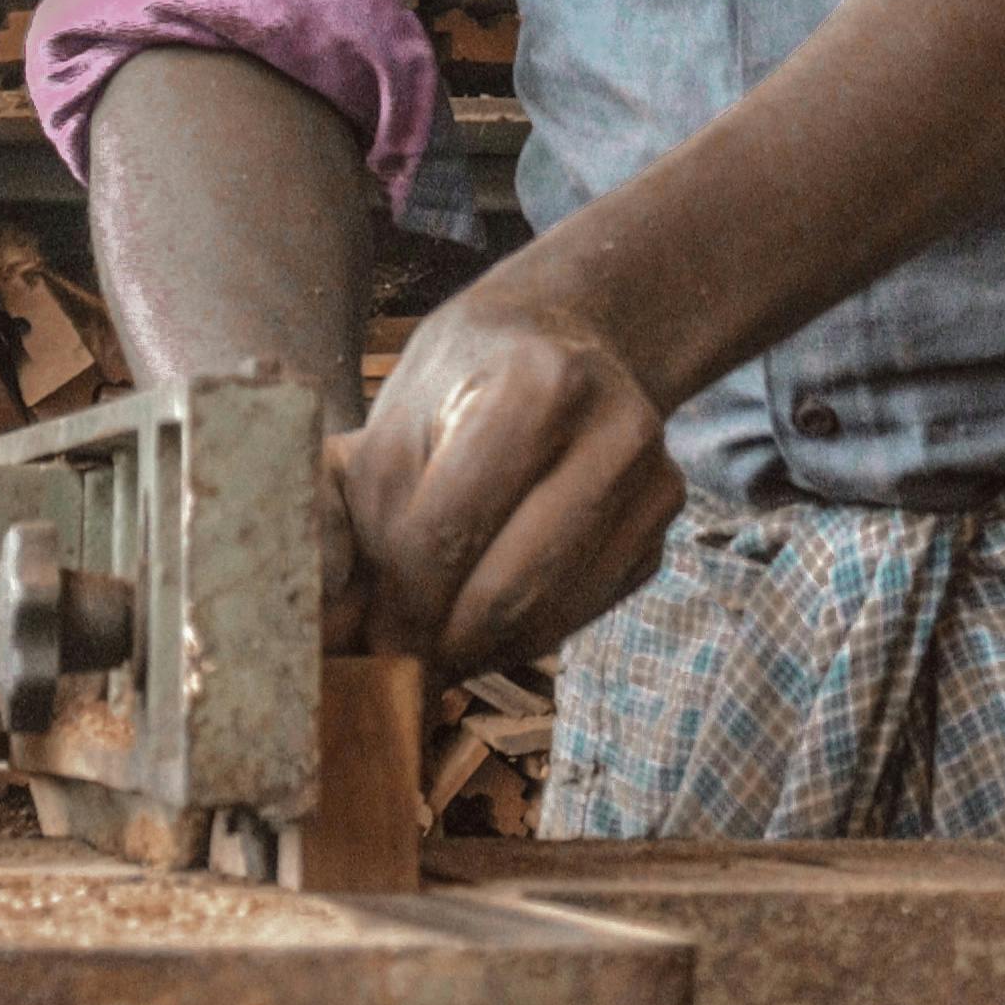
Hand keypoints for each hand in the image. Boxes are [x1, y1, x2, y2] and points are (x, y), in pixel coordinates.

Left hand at [330, 274, 683, 673]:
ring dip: (480, 650)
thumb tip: (341, 627)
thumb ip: (362, 514)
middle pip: (511, 587)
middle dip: (440, 643)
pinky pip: (583, 611)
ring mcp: (654, 477)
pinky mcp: (663, 521)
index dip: (398, 604)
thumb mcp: (397, 416)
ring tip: (430, 649)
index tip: (363, 644)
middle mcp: (616, 430)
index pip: (450, 532)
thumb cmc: (464, 377)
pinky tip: (483, 617)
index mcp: (540, 385)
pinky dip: (524, 634)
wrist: (564, 335)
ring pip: (552, 614)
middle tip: (393, 669)